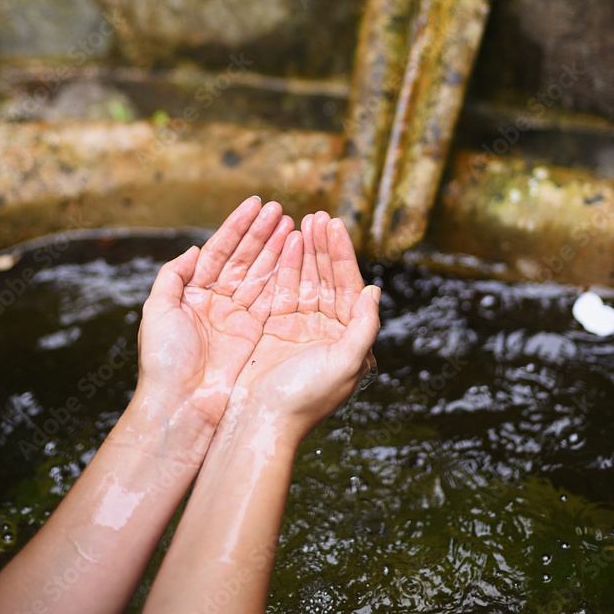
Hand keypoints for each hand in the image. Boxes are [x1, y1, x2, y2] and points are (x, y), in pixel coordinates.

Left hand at [133, 197, 293, 431]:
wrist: (181, 407)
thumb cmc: (163, 362)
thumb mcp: (156, 312)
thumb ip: (172, 276)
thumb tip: (195, 250)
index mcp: (192, 293)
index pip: (219, 250)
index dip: (237, 226)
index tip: (256, 203)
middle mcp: (216, 301)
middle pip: (243, 257)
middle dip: (261, 232)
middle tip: (281, 209)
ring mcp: (237, 317)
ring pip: (260, 273)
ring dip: (275, 248)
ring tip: (293, 224)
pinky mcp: (254, 334)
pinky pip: (271, 298)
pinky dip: (283, 276)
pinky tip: (295, 254)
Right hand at [229, 211, 379, 440]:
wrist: (261, 421)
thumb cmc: (307, 398)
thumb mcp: (346, 363)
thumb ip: (363, 326)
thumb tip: (375, 291)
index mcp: (349, 337)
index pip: (350, 286)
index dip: (343, 254)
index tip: (335, 224)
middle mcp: (327, 329)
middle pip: (328, 277)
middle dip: (324, 246)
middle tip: (318, 215)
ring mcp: (300, 326)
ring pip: (307, 278)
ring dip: (306, 250)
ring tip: (302, 221)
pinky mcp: (275, 326)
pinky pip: (283, 288)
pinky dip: (285, 266)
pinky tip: (286, 243)